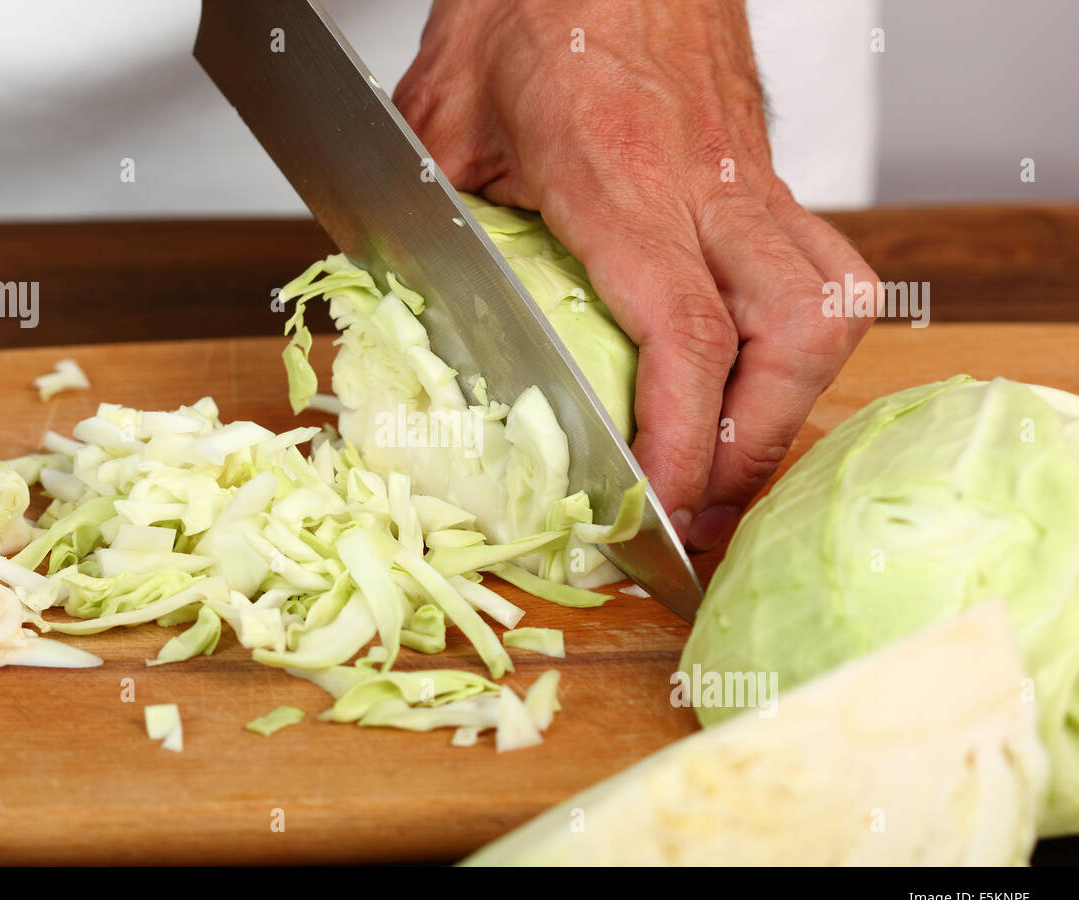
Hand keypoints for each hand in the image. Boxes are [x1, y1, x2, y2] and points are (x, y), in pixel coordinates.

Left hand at [394, 0, 878, 549]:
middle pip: (795, 331)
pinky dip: (800, 343)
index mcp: (622, 173)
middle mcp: (709, 180)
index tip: (662, 514)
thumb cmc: (528, 2)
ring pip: (832, 300)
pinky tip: (754, 373)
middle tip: (701, 506)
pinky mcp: (763, 173)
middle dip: (757, 440)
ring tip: (732, 455)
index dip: (685, 442)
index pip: (686, 333)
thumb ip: (424, 222)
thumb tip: (402, 317)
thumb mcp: (438, 117)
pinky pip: (819, 266)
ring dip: (793, 398)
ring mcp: (749, 175)